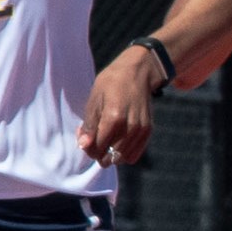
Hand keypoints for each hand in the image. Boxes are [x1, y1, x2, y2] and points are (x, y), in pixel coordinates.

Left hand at [76, 46, 163, 167]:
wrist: (138, 72)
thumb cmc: (111, 83)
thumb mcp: (94, 99)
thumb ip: (89, 125)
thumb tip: (83, 145)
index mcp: (114, 118)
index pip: (97, 148)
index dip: (86, 146)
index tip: (84, 135)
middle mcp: (130, 127)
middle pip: (108, 157)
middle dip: (97, 152)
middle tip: (93, 138)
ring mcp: (141, 130)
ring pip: (121, 158)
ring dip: (109, 154)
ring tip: (105, 138)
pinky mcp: (148, 131)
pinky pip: (134, 155)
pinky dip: (122, 153)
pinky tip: (116, 141)